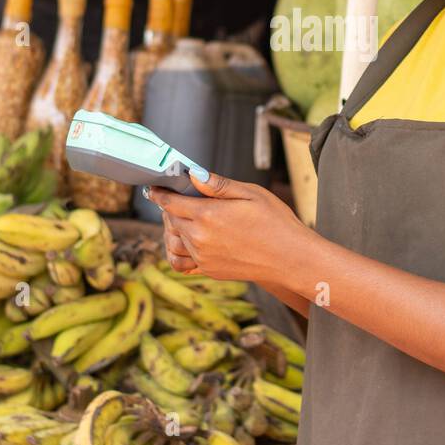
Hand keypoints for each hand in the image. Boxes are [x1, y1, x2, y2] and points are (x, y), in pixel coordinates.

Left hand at [148, 170, 305, 283]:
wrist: (291, 258)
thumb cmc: (275, 222)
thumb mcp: (250, 193)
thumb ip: (218, 185)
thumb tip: (193, 174)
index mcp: (208, 215)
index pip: (171, 203)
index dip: (160, 194)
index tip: (153, 189)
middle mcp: (200, 238)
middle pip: (171, 221)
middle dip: (169, 210)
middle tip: (176, 200)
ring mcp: (203, 257)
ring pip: (174, 242)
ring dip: (173, 230)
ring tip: (182, 220)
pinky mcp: (209, 271)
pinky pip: (182, 262)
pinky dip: (179, 251)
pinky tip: (188, 243)